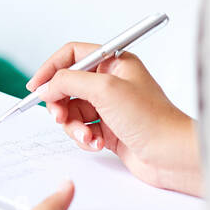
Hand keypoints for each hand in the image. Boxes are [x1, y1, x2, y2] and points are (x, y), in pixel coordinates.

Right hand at [29, 43, 202, 195]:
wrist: (172, 155)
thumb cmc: (151, 118)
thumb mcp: (105, 89)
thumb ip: (69, 82)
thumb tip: (46, 86)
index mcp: (115, 63)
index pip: (73, 55)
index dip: (52, 68)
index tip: (36, 86)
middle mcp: (111, 82)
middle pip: (68, 85)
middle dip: (60, 103)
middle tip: (60, 117)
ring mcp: (110, 107)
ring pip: (72, 111)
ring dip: (74, 126)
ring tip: (88, 136)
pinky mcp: (109, 130)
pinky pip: (82, 129)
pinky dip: (84, 137)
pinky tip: (98, 144)